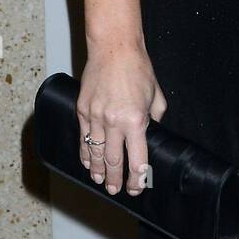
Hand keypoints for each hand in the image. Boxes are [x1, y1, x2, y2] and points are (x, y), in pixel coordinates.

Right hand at [77, 44, 166, 196]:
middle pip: (113, 161)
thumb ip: (154, 117)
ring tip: (100, 181)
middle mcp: (114, 122)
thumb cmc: (138, 68)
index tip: (136, 187)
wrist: (114, 48)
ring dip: (97, 171)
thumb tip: (150, 132)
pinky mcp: (83, 110)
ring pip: (96, 153)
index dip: (137, 178)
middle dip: (115, 179)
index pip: (137, 159)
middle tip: (115, 190)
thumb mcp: (156, 95)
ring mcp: (95, 117)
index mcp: (136, 121)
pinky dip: (85, 153)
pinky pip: (83, 139)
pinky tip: (87, 162)